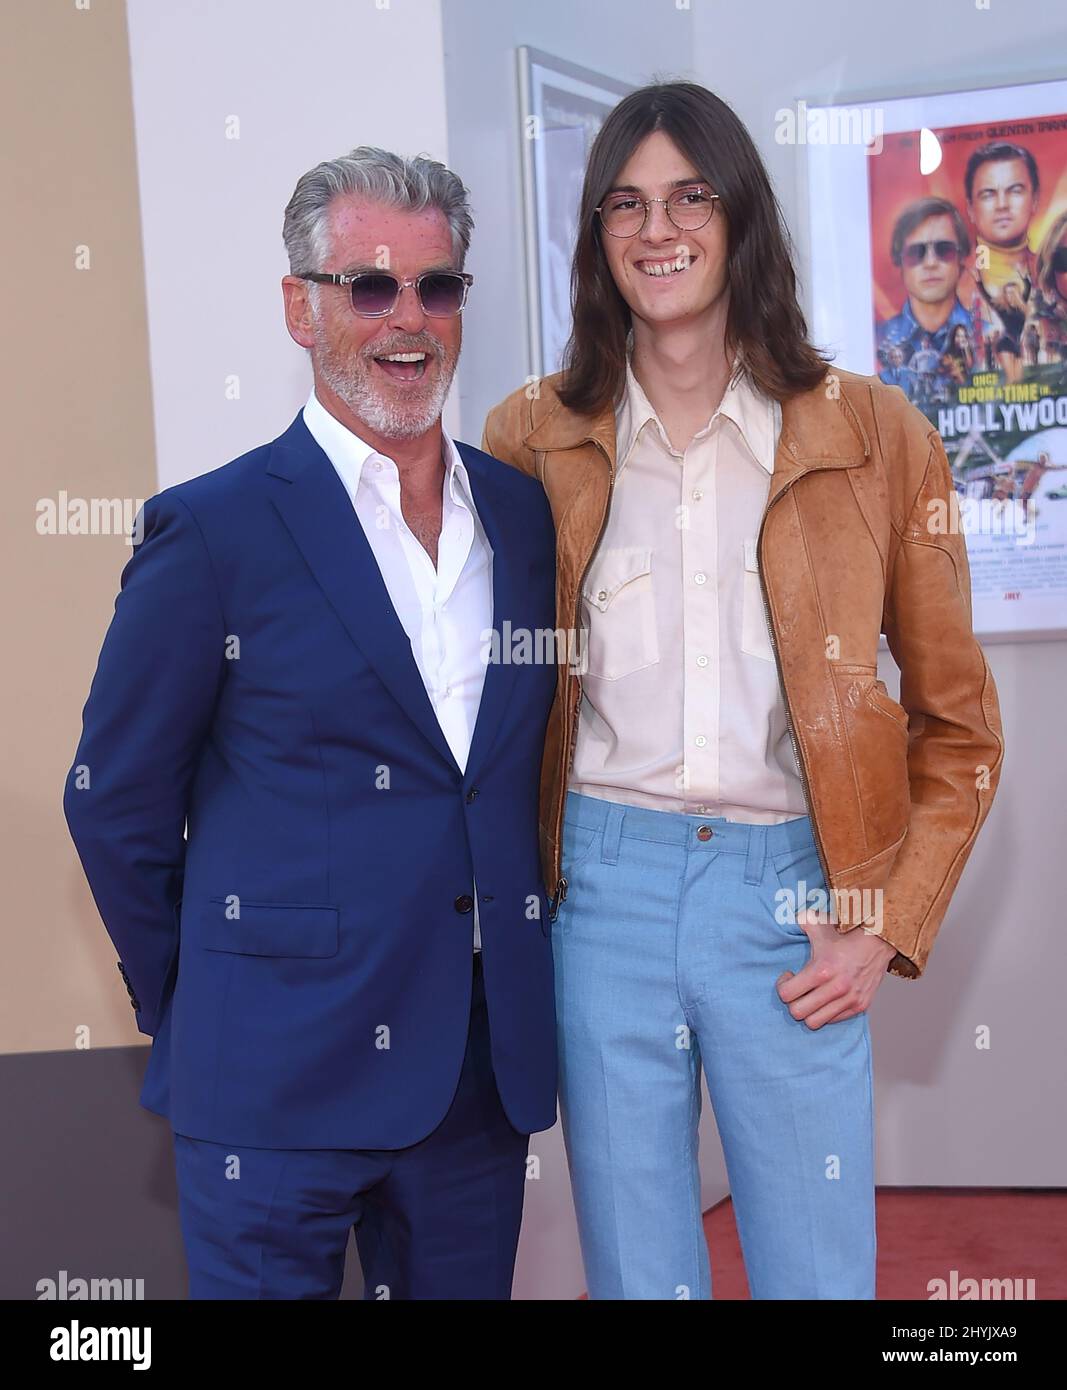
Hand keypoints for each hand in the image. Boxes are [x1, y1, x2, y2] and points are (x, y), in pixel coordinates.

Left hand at [776, 905, 894, 1028]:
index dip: (782, 986)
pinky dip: (826, 1013)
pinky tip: (825, 998)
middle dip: (792, 1001)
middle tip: (797, 989)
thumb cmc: (845, 933)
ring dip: (808, 1011)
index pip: (787, 994)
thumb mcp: (818, 923)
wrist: (879, 940)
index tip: (788, 976)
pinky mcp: (860, 1006)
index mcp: (821, 969)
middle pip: (798, 1013)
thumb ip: (800, 920)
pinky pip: (833, 1020)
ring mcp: (849, 1000)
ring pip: (814, 1022)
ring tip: (810, 996)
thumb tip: (786, 915)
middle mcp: (836, 988)